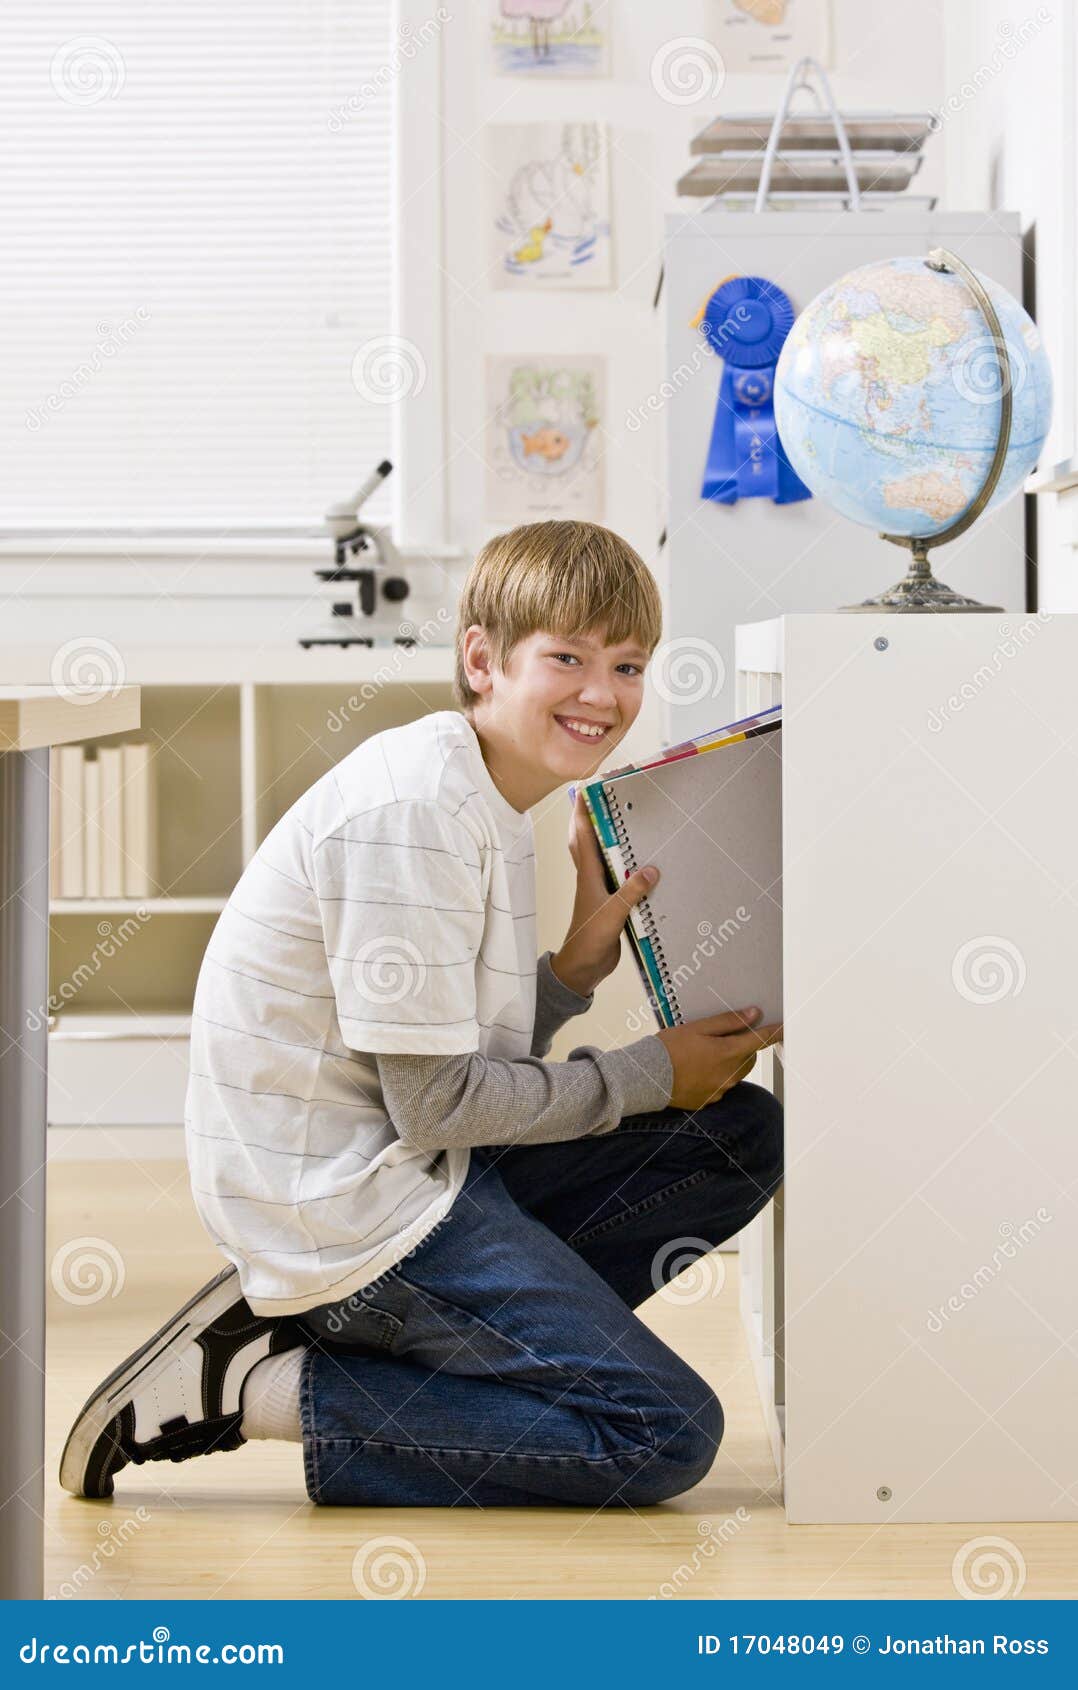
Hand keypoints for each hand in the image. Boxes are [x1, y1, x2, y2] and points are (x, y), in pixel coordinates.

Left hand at [550, 789, 659, 998]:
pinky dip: (627, 866)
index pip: (584, 836)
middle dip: (593, 817)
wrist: (582, 967)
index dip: (584, 811)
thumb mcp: (613, 914)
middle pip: (589, 840)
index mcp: (588, 875)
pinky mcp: (611, 902)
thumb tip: (652, 869)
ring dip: (610, 839)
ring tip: (624, 821)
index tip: (587, 788)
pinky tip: (642, 864)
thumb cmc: (589, 940)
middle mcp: (592, 877)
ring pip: (603, 856)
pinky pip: (619, 877)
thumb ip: (631, 892)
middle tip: (604, 797)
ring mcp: (601, 889)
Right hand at [656, 1007, 782, 1109]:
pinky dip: (715, 1076)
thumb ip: (729, 1021)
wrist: (647, 1079)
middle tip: (719, 1037)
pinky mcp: (710, 1100)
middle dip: (742, 1046)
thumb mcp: (698, 1027)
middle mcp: (729, 1075)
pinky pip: (722, 1085)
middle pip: (748, 1057)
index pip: (761, 1040)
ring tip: (702, 1054)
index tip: (786, 1027)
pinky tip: (695, 1070)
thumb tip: (754, 1015)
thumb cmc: (669, 1049)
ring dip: (729, 1061)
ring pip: (736, 1072)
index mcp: (728, 1053)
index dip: (776, 1032)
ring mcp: (720, 1090)